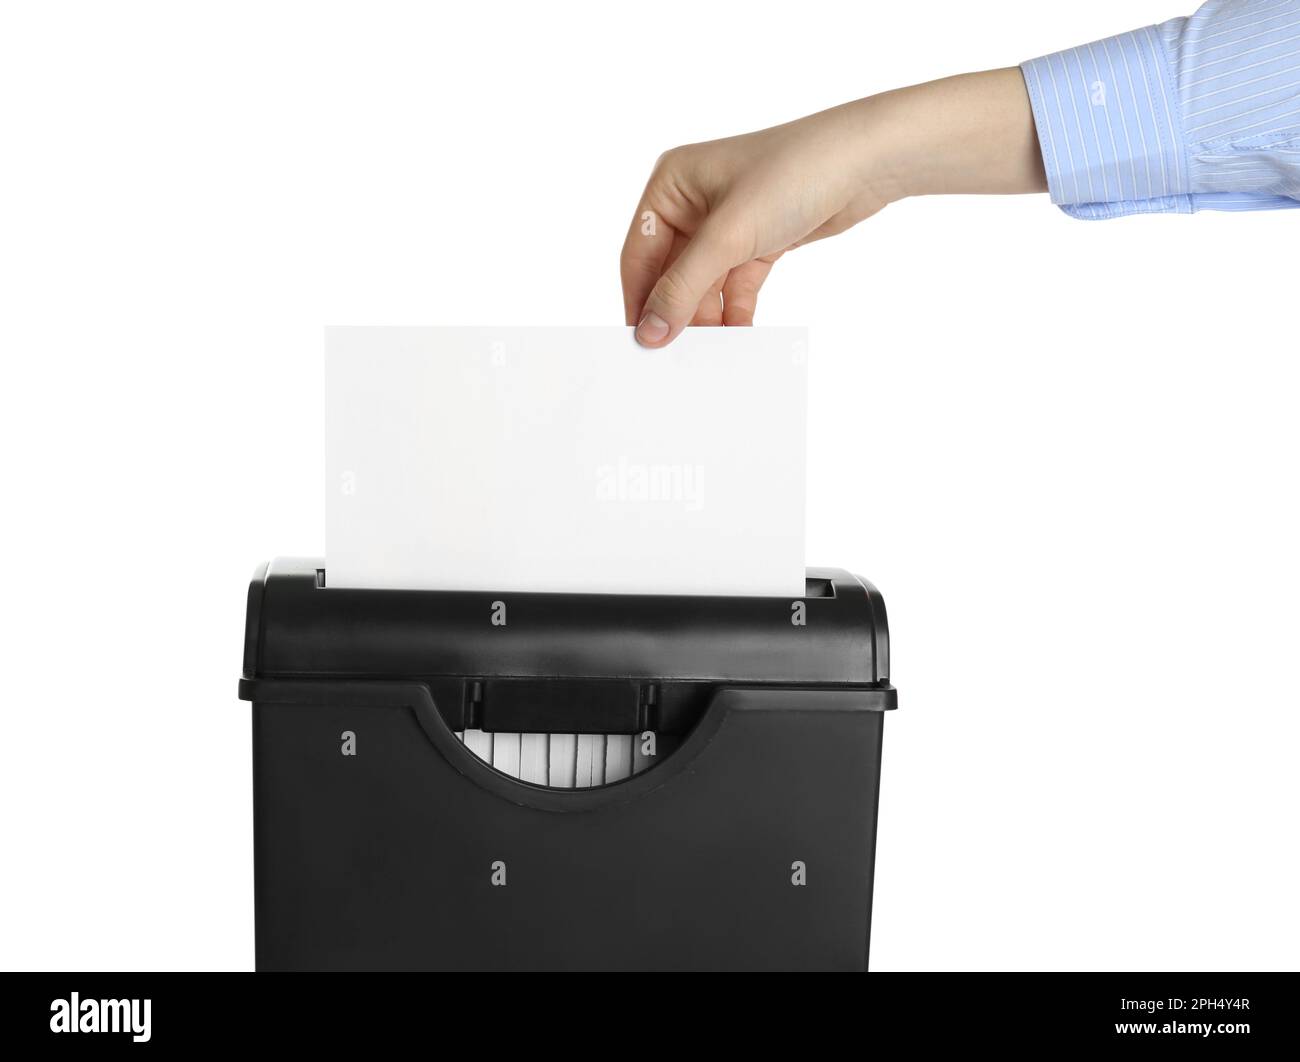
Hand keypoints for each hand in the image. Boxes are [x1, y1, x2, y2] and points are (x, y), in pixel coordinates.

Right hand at [620, 68, 1045, 345]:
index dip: (641, 300)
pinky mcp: (756, 241)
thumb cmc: (795, 172)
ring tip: (711, 352)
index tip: (643, 344)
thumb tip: (650, 332)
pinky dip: (735, 311)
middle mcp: (692, 201)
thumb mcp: (729, 236)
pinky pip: (733, 287)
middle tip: (677, 355)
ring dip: (707, 317)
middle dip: (677, 312)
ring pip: (703, 284)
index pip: (640, 255)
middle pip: (671, 273)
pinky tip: (739, 335)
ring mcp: (725, 223)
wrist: (866, 162)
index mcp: (670, 184)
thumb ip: (684, 287)